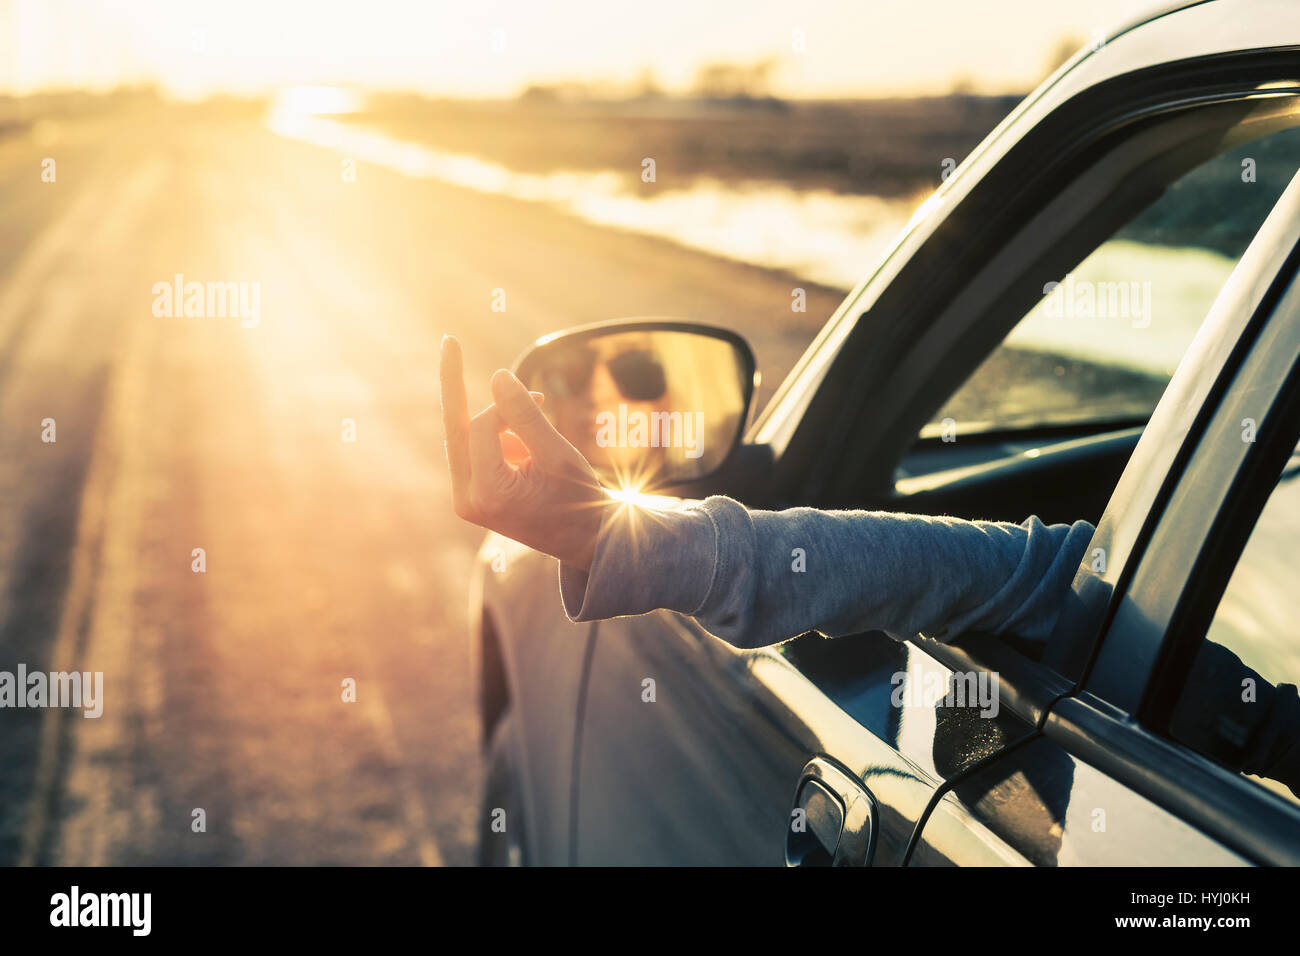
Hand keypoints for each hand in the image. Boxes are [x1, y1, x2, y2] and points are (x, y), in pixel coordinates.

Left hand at [440, 334, 610, 570]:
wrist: (585, 540)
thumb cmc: (578, 498)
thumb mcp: (558, 454)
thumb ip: (527, 416)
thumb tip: (496, 376)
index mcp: (487, 494)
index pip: (482, 427)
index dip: (511, 408)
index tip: (546, 399)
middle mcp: (466, 500)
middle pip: (459, 429)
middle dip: (459, 389)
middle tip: (449, 341)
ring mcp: (465, 500)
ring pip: (467, 437)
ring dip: (499, 426)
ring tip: (538, 443)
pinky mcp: (470, 496)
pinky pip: (475, 450)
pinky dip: (500, 440)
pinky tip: (528, 458)